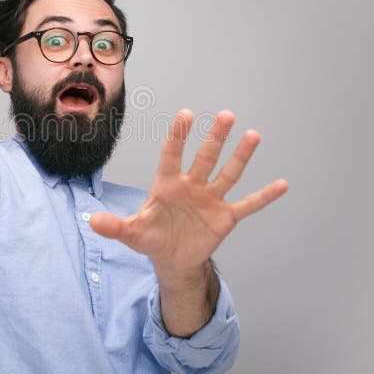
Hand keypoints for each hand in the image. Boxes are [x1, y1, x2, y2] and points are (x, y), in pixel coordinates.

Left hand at [90, 109, 287, 273]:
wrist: (172, 259)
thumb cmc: (151, 238)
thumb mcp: (131, 233)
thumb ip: (114, 225)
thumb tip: (91, 221)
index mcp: (167, 185)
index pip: (172, 155)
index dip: (178, 136)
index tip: (186, 114)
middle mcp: (192, 186)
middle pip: (205, 157)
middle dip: (215, 138)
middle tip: (226, 115)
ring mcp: (210, 200)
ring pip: (228, 174)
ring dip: (241, 156)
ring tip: (253, 135)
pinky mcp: (225, 217)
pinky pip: (248, 205)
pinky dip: (264, 196)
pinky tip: (282, 184)